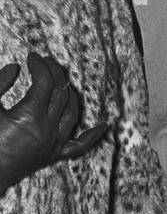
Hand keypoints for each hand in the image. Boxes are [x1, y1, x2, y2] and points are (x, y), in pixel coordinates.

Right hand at [0, 52, 107, 196]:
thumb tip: (15, 67)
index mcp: (29, 117)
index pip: (44, 83)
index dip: (40, 66)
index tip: (32, 57)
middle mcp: (47, 130)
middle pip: (60, 93)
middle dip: (55, 73)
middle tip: (46, 62)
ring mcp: (53, 145)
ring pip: (72, 113)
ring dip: (69, 93)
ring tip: (61, 80)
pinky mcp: (52, 156)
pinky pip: (79, 146)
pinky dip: (92, 135)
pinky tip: (104, 125)